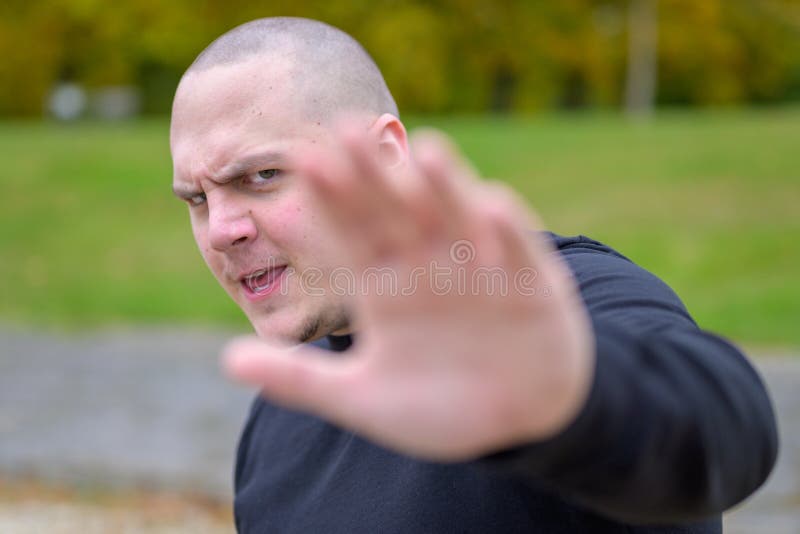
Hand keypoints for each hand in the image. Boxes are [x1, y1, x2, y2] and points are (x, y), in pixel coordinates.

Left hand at [223, 123, 594, 460]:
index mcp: (385, 288)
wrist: (517, 419)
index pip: (350, 238)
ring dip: (443, 187)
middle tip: (343, 132)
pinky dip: (505, 234)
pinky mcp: (530, 281)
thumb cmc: (440, 408)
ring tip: (424, 151)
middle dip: (372, 176)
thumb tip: (229, 361)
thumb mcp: (365, 400)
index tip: (296, 177)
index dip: (327, 208)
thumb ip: (301, 381)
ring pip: (455, 217)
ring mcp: (479, 268)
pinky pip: (517, 251)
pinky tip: (491, 210)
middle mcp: (428, 266)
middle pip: (396, 212)